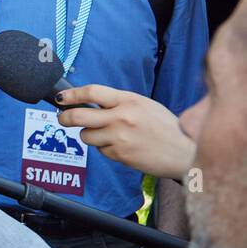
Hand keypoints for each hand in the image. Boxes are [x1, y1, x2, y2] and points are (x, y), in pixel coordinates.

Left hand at [56, 86, 193, 179]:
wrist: (185, 152)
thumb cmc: (165, 127)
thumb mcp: (144, 105)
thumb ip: (118, 103)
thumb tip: (89, 101)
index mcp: (129, 100)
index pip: (92, 92)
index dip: (72, 94)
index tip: (61, 97)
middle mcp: (121, 118)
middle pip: (78, 116)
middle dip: (64, 117)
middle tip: (62, 118)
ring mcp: (119, 138)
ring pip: (86, 135)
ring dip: (90, 135)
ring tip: (108, 135)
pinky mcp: (119, 155)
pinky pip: (101, 150)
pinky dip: (106, 148)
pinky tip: (123, 146)